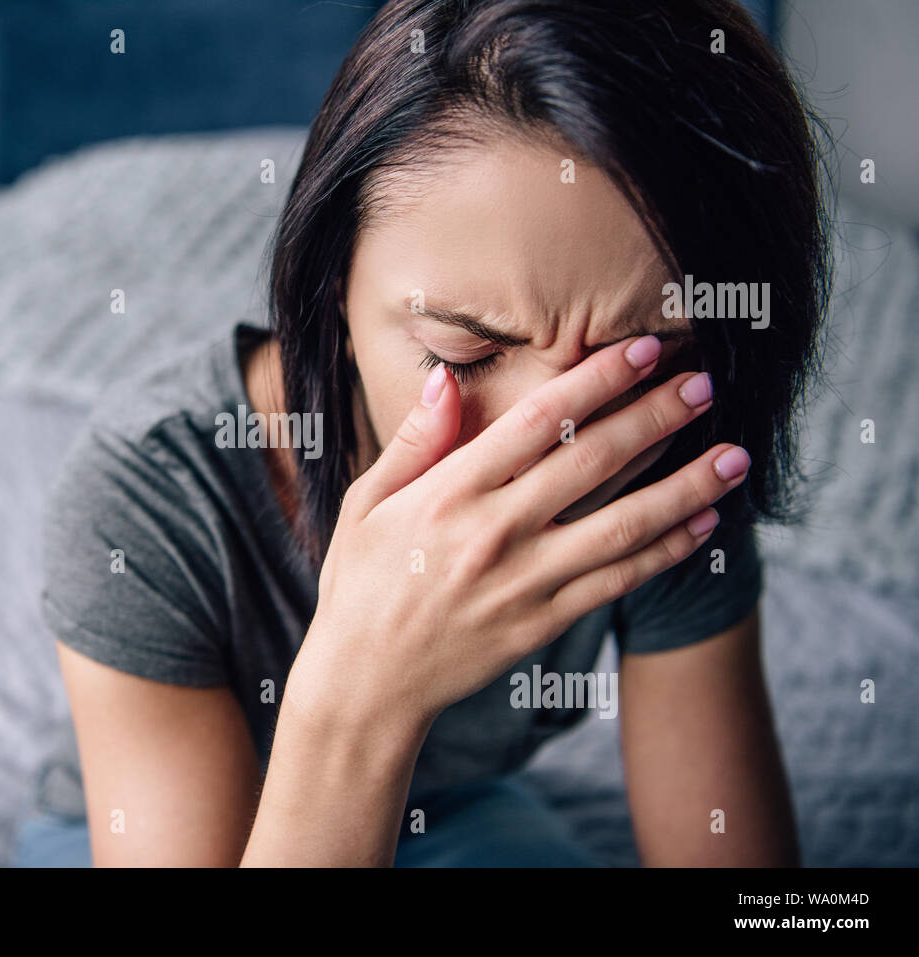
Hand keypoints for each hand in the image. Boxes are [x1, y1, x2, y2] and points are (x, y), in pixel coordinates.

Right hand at [291, 335, 749, 730]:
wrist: (366, 682)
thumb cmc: (361, 584)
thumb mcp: (365, 505)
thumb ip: (413, 442)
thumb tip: (445, 380)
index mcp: (449, 494)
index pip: (536, 423)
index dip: (594, 381)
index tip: (640, 349)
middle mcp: (493, 533)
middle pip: (591, 463)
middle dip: (654, 418)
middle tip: (704, 384)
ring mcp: (524, 582)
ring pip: (623, 526)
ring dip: (686, 487)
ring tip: (736, 456)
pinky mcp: (543, 622)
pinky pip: (618, 582)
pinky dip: (666, 551)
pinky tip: (703, 524)